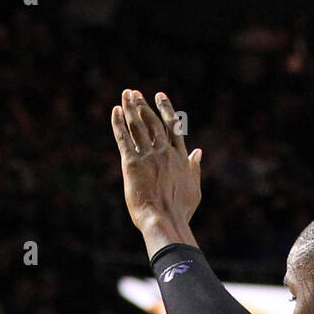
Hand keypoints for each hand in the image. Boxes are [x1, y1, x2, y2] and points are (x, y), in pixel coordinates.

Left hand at [112, 89, 200, 235]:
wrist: (164, 220)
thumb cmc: (180, 210)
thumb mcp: (194, 188)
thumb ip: (195, 168)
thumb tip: (198, 152)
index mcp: (180, 157)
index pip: (173, 126)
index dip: (165, 109)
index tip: (159, 96)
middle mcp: (164, 152)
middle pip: (153, 122)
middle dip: (143, 105)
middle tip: (135, 93)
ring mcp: (148, 157)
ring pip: (138, 126)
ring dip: (131, 108)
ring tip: (126, 94)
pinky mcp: (131, 164)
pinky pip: (123, 138)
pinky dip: (118, 124)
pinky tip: (115, 111)